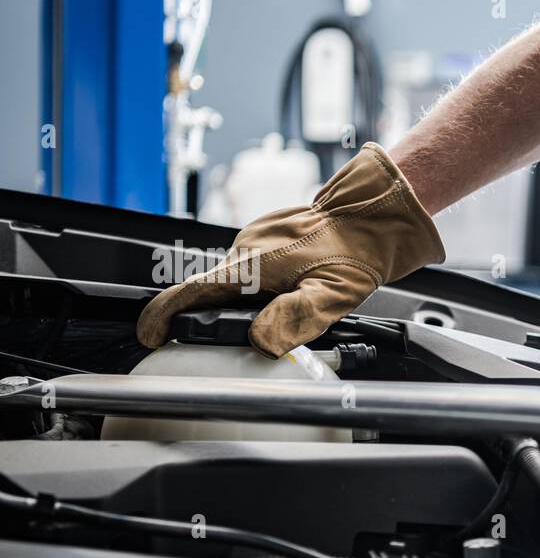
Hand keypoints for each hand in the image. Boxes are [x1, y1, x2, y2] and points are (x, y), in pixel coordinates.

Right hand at [137, 143, 443, 358]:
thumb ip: (294, 319)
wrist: (371, 217)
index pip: (192, 292)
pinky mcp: (266, 238)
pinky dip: (260, 288)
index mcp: (253, 265)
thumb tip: (260, 341)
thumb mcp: (331, 296)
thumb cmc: (356, 253)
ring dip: (246, 304)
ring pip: (235, 282)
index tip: (149, 335)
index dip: (164, 316)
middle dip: (218, 319)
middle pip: (213, 292)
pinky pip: (251, 269)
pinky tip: (289, 294)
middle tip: (244, 339)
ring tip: (281, 315)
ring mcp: (254, 240)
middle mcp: (246, 248)